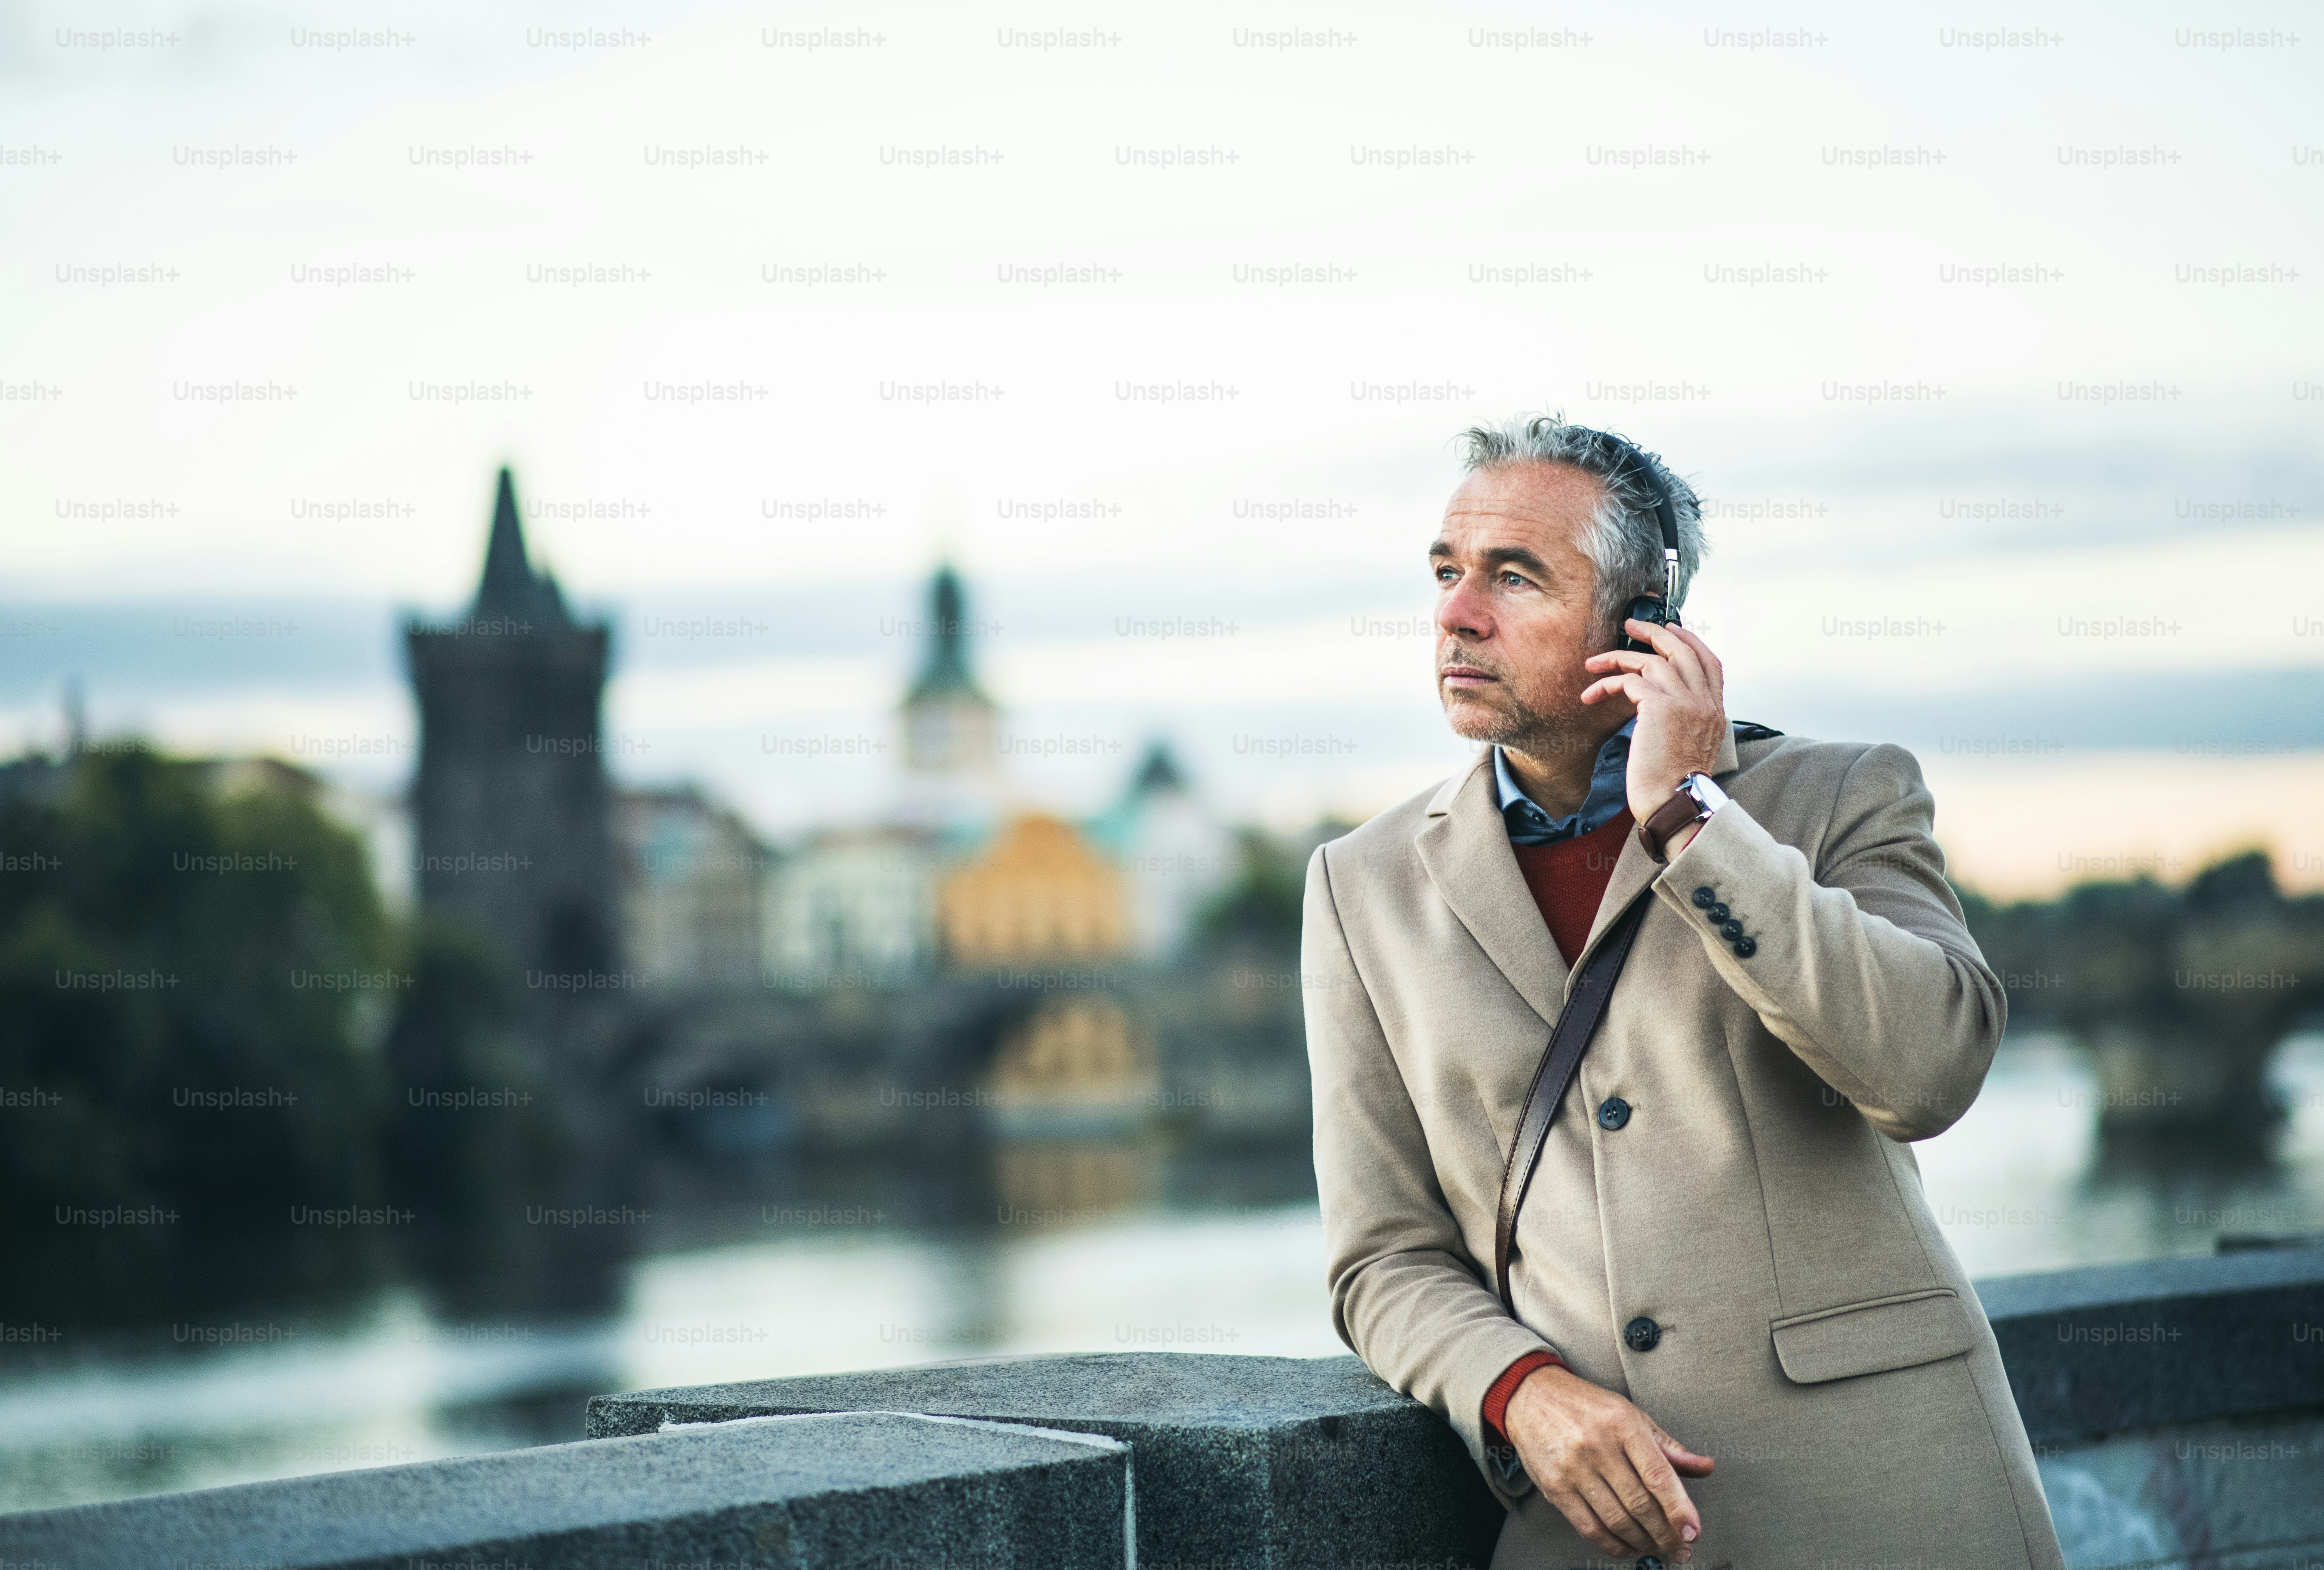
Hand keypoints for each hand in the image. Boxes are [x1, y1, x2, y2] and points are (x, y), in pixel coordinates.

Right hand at [1504, 1363, 1713, 1562]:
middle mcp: (1597, 1447)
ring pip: (1617, 1520)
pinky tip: (1627, 1546)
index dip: (1679, 1509)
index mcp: (1622, 1425)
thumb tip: (1704, 1467)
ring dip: (1643, 1542)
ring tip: (1657, 1547)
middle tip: (1681, 1548)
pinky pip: (1589, 1527)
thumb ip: (1667, 1446)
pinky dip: (1613, 1544)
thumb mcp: (1631, 1414)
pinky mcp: (1555, 1487)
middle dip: (1666, 1534)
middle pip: (1640, 1504)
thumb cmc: (1584, 1405)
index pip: (1658, 1475)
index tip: (1692, 1531)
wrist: (1530, 1396)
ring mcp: (1574, 1469)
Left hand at [1582, 618, 1726, 834]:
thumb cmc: (1676, 785)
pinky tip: (1592, 695)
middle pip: (1682, 649)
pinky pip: (1629, 680)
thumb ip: (1688, 721)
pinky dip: (1607, 683)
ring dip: (1618, 657)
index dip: (1689, 641)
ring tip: (1595, 664)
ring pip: (1651, 661)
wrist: (1676, 803)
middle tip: (1630, 626)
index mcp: (1715, 710)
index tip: (1671, 630)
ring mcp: (1684, 701)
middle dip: (1655, 632)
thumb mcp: (1693, 747)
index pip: (1709, 662)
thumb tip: (1664, 709)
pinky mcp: (1658, 707)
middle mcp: (1704, 701)